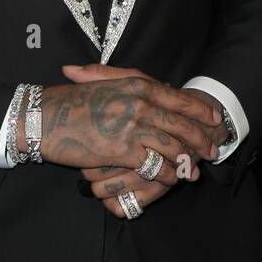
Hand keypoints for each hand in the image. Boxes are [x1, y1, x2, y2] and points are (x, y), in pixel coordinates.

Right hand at [64, 65, 230, 218]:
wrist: (46, 117)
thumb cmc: (71, 101)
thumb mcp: (103, 82)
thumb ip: (129, 83)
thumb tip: (156, 87)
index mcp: (137, 85)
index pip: (179, 98)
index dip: (201, 110)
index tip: (215, 119)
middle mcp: (140, 103)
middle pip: (182, 124)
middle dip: (201, 139)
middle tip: (212, 151)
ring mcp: (133, 126)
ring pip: (173, 146)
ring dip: (186, 161)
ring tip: (194, 171)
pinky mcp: (124, 150)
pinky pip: (156, 165)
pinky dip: (167, 174)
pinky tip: (170, 179)